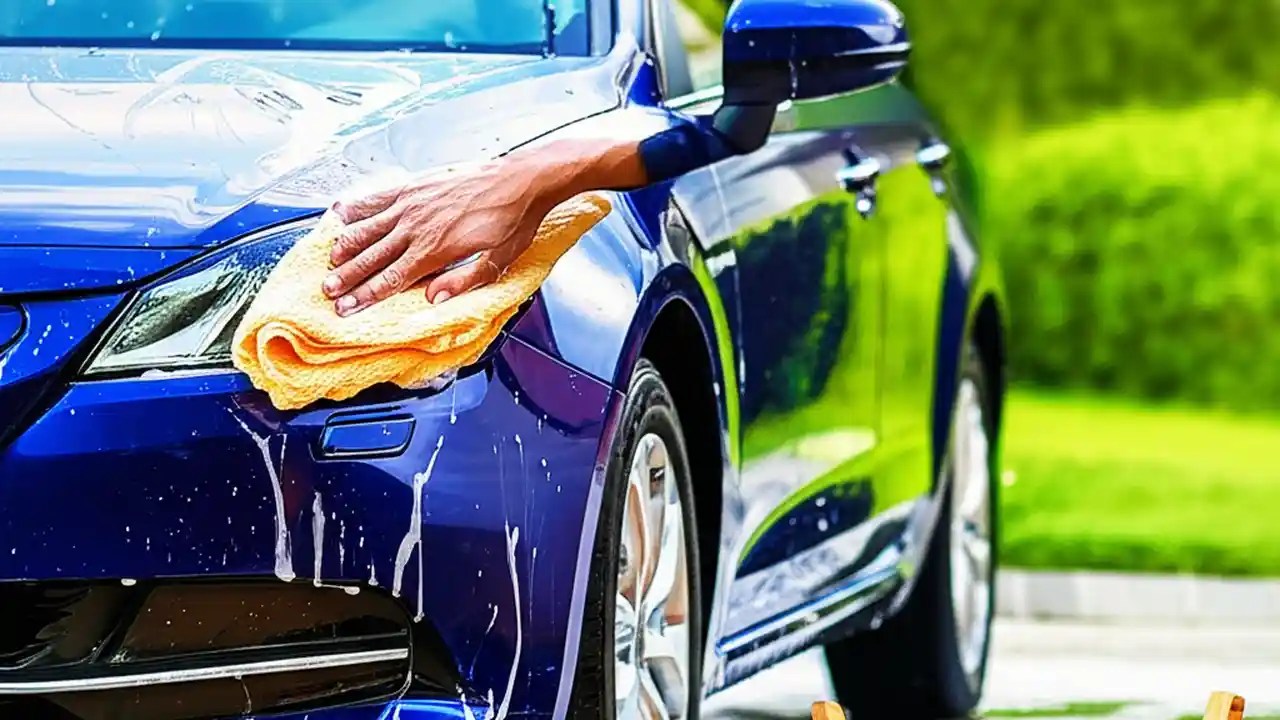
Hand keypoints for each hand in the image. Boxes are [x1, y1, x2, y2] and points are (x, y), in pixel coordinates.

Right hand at [322, 160, 556, 315]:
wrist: (521, 179)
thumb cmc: (512, 220)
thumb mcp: (497, 261)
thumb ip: (462, 281)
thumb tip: (433, 299)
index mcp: (436, 250)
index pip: (392, 279)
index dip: (365, 295)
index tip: (346, 308)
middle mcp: (418, 226)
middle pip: (373, 256)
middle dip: (348, 276)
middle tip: (327, 291)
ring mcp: (413, 203)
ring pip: (368, 228)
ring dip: (345, 246)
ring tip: (328, 261)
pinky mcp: (415, 185)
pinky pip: (378, 197)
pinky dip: (357, 206)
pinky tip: (340, 213)